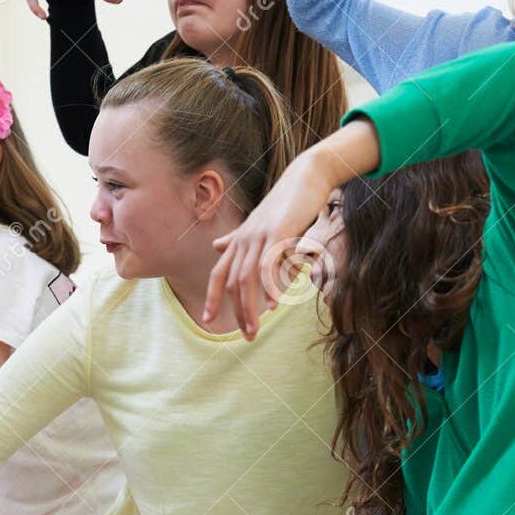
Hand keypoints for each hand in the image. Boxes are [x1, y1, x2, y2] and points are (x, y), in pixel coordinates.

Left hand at [204, 153, 339, 337]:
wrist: (306, 177)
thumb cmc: (285, 203)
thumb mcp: (258, 224)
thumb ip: (237, 239)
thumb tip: (217, 246)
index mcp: (239, 240)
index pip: (219, 273)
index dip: (213, 297)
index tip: (208, 320)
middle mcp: (244, 239)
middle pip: (234, 282)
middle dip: (238, 312)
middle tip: (247, 336)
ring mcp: (260, 236)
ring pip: (248, 278)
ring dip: (250, 308)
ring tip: (255, 329)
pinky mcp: (278, 232)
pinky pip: (269, 264)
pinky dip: (269, 286)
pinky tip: (273, 305)